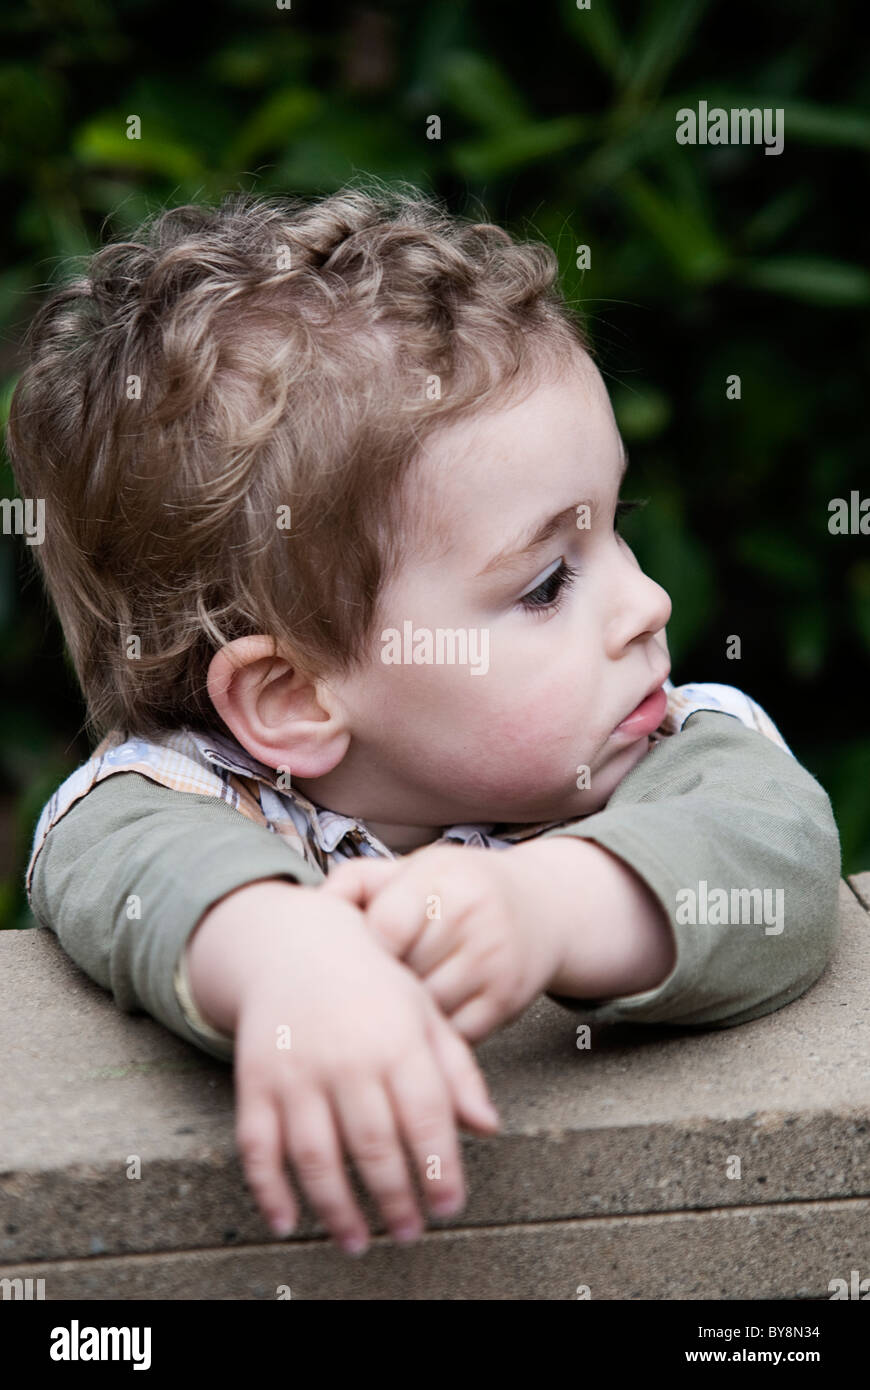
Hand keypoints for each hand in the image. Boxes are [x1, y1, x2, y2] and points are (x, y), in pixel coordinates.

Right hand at [185, 881, 500, 1254]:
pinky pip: (257, 1146)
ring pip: (315, 1155)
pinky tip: (288, 1224)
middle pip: (373, 1145)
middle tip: (409, 1234)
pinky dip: (269, 1191)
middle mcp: (346, 1056)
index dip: (441, 1169)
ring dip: (337, 1209)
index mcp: (397, 1040)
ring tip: (358, 1242)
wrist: (296, 945)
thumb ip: (457, 1072)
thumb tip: (489, 1129)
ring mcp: (296, 1070)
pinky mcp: (255, 1080)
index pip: (427, 1117)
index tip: (449, 1208)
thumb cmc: (374, 988)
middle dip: (395, 1199)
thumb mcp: (424, 1015)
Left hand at [321, 843, 565, 1042]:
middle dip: (376, 988)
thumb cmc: (459, 888)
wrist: (544, 907)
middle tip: (356, 994)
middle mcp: (473, 919)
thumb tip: (309, 906)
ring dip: (401, 1018)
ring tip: (383, 1011)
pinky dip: (431, 1037)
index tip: (349, 961)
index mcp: (442, 881)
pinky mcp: (508, 1001)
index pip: (384, 929)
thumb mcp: (415, 869)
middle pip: (402, 975)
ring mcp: (493, 963)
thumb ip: (359, 880)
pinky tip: (418, 1024)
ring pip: (425, 1012)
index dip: (361, 952)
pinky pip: (452, 1036)